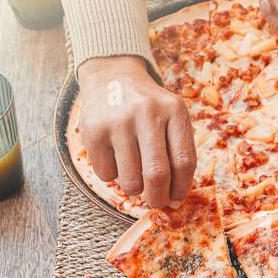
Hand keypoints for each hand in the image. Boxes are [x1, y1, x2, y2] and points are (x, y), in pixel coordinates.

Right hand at [78, 55, 195, 208]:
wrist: (110, 76)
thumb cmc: (147, 108)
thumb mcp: (170, 117)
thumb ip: (177, 153)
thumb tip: (174, 201)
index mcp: (174, 110)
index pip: (184, 162)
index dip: (181, 189)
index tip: (176, 201)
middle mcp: (147, 112)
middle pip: (157, 175)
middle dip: (158, 199)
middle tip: (156, 202)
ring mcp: (118, 121)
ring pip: (130, 181)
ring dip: (134, 188)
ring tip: (133, 174)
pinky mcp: (94, 131)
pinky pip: (107, 174)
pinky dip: (112, 175)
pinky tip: (114, 156)